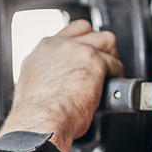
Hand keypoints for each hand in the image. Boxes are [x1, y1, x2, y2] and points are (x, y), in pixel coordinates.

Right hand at [0, 19, 123, 151]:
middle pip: (87, 29)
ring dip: (111, 55)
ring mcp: (76, 50)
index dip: (79, 43)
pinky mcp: (94, 60)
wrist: (41, 121)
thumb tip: (59, 82)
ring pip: (106, 39)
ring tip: (110, 72)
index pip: (66, 33)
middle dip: (97, 44)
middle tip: (100, 63)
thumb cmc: (36, 115)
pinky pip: (115, 62)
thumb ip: (48, 75)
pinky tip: (114, 85)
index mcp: (42, 51)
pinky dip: (117, 74)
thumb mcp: (34, 86)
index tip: (84, 55)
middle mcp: (58, 46)